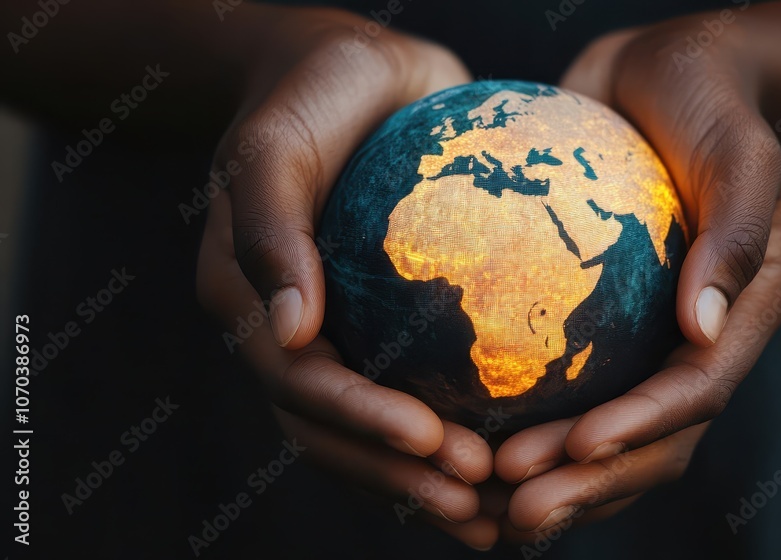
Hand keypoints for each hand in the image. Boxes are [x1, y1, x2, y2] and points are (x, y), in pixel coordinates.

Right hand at [195, 6, 497, 549]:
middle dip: (400, 476)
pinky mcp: (384, 327)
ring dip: (427, 482)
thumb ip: (271, 228)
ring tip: (498, 512)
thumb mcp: (278, 141)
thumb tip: (292, 329)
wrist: (357, 75)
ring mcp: (336, 337)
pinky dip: (456, 434)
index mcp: (250, 304)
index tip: (436, 445)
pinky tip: (514, 461)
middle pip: (333, 434)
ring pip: (371, 434)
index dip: (362, 423)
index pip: (300, 384)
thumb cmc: (315, 93)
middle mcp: (288, 335)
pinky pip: (418, 390)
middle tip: (479, 498)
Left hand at [494, 15, 780, 536]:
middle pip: (654, 439)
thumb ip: (735, 233)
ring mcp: (652, 338)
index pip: (699, 391)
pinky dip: (527, 422)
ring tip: (487, 502)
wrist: (664, 73)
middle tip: (517, 510)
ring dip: (554, 475)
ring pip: (608, 429)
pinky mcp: (604, 323)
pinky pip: (567, 384)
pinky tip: (470, 441)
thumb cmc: (706, 98)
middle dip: (591, 482)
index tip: (575, 447)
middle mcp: (701, 339)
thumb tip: (701, 329)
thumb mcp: (738, 149)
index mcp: (747, 310)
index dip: (642, 429)